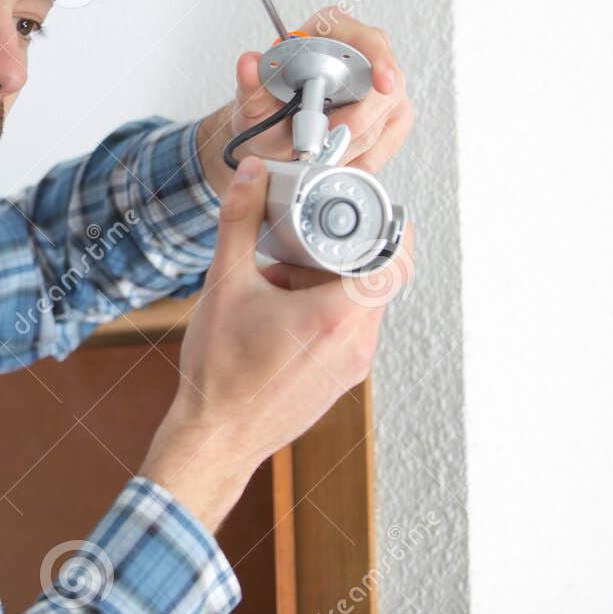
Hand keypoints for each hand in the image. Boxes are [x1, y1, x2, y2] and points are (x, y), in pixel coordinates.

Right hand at [140, 153, 416, 529]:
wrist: (216, 437)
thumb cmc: (220, 372)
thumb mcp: (224, 284)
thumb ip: (239, 221)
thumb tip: (251, 176)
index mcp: (337, 315)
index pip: (396, 258)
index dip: (390, 223)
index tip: (368, 204)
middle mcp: (357, 342)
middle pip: (374, 276)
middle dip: (340, 249)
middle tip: (303, 235)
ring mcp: (353, 365)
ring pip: (360, 304)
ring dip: (328, 281)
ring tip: (278, 280)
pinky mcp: (341, 378)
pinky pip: (347, 330)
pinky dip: (323, 309)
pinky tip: (279, 311)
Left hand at [197, 6, 414, 199]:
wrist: (275, 139)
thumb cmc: (270, 111)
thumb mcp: (253, 102)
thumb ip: (250, 84)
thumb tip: (249, 62)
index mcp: (329, 33)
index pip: (364, 37)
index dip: (378, 58)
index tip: (383, 83)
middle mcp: (361, 55)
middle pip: (382, 85)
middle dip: (354, 121)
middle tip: (325, 138)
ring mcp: (382, 87)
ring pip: (383, 118)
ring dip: (349, 143)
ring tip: (319, 148)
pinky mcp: (393, 115)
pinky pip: (388, 141)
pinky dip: (362, 157)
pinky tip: (338, 156)